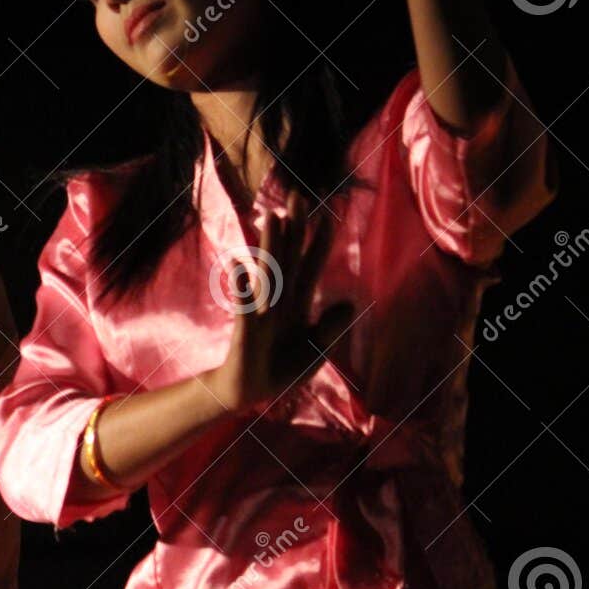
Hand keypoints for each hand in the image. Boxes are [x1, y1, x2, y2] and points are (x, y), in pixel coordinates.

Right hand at [209, 193, 354, 415]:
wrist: (250, 393)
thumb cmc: (281, 370)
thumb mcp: (315, 351)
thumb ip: (331, 328)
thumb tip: (349, 302)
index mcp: (297, 302)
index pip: (311, 265)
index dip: (319, 241)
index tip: (327, 214)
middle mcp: (279, 299)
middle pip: (288, 257)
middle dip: (293, 228)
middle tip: (296, 196)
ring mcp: (262, 311)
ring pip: (268, 272)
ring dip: (269, 245)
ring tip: (270, 217)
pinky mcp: (247, 330)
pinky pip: (246, 307)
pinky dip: (244, 288)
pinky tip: (239, 266)